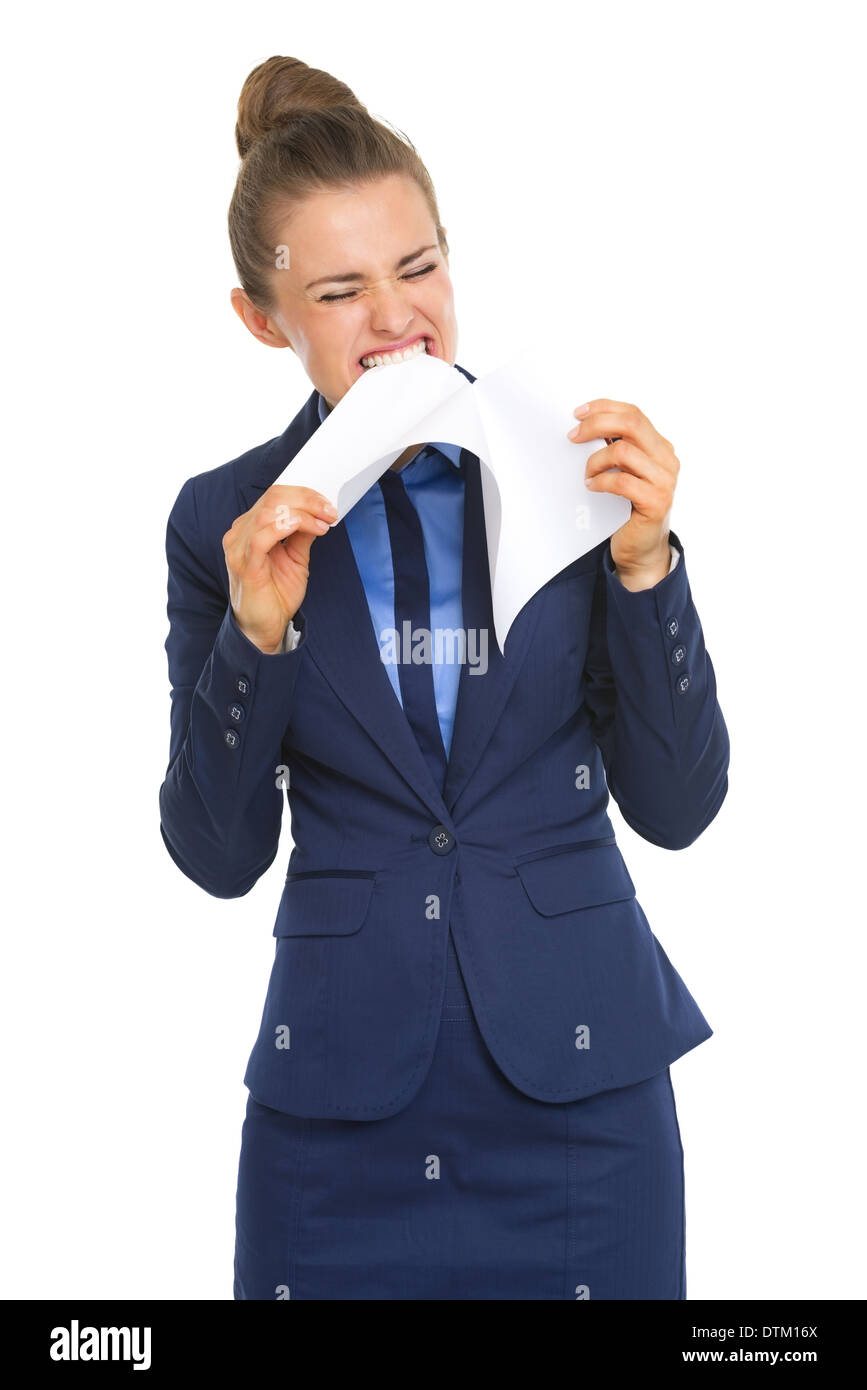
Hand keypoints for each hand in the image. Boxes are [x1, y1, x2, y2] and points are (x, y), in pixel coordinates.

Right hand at [222, 485, 337, 653]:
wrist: (264, 628)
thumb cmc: (276, 595)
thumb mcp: (296, 558)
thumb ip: (303, 535)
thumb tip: (319, 514)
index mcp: (251, 528)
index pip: (275, 496)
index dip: (305, 495)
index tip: (329, 506)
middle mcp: (241, 532)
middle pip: (273, 497)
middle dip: (307, 500)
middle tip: (330, 512)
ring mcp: (239, 547)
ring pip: (269, 512)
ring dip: (302, 513)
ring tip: (323, 523)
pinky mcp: (245, 564)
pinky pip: (261, 536)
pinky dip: (286, 526)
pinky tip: (305, 527)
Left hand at [568, 398, 678, 586]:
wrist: (641, 549)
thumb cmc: (627, 509)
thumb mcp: (624, 472)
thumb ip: (616, 450)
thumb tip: (584, 428)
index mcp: (660, 446)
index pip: (634, 413)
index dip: (604, 408)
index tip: (578, 413)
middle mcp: (667, 459)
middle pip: (631, 423)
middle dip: (596, 425)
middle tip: (573, 437)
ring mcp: (665, 480)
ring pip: (624, 451)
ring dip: (595, 461)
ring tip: (586, 475)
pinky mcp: (656, 501)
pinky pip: (622, 481)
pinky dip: (601, 481)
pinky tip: (592, 487)